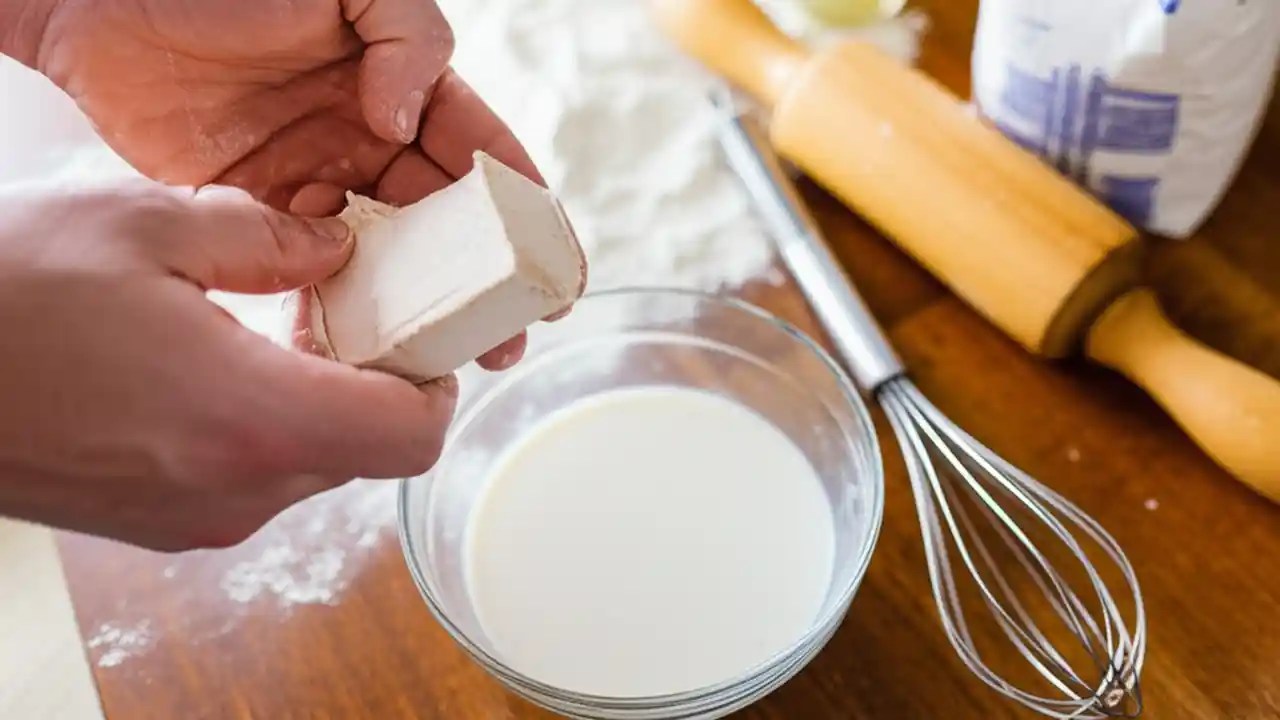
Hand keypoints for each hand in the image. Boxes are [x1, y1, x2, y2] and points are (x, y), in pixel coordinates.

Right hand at [0, 180, 455, 550]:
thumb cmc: (5, 298)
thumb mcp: (145, 226)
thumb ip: (265, 236)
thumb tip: (335, 246)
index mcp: (252, 422)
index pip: (412, 438)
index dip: (437, 385)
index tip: (422, 334)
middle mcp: (236, 492)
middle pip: (367, 451)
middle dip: (374, 379)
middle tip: (346, 309)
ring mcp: (195, 520)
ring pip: (312, 465)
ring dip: (317, 400)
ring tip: (275, 326)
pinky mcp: (159, 524)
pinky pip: (252, 478)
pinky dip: (265, 426)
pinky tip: (220, 363)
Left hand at [31, 0, 549, 365]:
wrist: (95, 1)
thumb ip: (407, 37)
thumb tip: (405, 124)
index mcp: (402, 85)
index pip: (480, 152)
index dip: (523, 207)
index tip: (554, 262)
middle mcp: (366, 138)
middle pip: (444, 220)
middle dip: (484, 279)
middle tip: (510, 335)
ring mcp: (314, 178)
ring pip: (386, 255)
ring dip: (423, 306)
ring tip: (450, 356)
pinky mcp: (258, 212)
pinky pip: (311, 269)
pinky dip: (340, 307)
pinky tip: (363, 344)